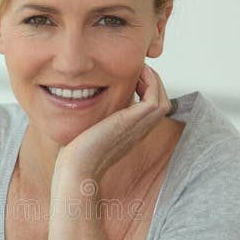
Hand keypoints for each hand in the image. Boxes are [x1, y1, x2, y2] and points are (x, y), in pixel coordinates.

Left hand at [53, 65, 172, 183]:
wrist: (76, 168)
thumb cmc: (77, 153)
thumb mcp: (91, 129)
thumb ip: (97, 116)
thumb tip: (88, 100)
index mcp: (131, 133)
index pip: (151, 111)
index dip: (147, 91)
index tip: (133, 78)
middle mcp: (138, 131)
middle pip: (162, 105)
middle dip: (153, 83)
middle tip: (138, 71)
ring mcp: (137, 127)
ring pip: (162, 102)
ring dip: (154, 82)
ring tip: (139, 71)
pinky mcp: (131, 121)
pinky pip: (154, 100)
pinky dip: (150, 83)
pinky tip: (135, 75)